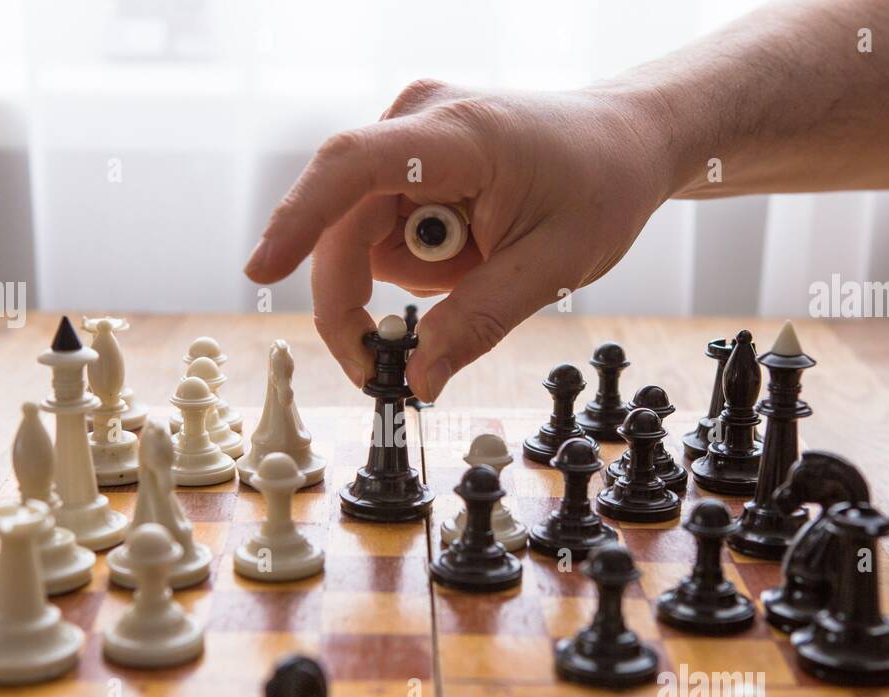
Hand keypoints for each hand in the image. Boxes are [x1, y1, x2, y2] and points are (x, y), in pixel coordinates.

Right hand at [243, 80, 677, 400]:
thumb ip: (479, 323)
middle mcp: (418, 124)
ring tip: (482, 267)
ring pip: (364, 236)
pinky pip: (386, 229)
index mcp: (457, 135)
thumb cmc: (601, 188)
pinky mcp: (411, 159)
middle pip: (344, 224)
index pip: (353, 168)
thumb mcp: (551, 268)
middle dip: (355, 301)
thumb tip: (416, 380)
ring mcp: (411, 138)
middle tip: (379, 371)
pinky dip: (419, 261)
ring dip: (410, 278)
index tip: (262, 272)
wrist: (627, 143)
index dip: (297, 220)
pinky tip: (469, 251)